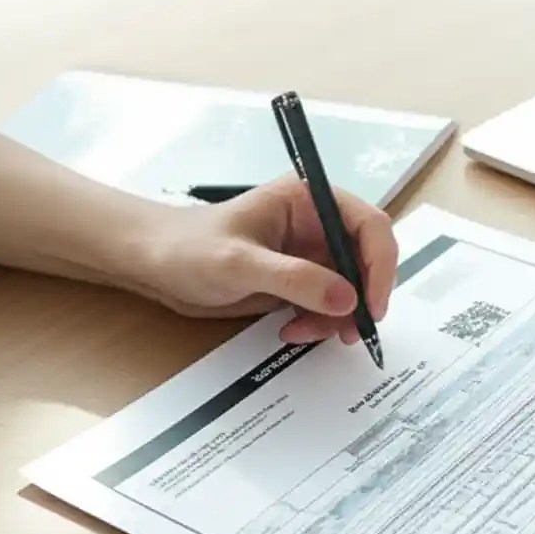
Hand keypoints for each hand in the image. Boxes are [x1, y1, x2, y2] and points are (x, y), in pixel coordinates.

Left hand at [131, 176, 397, 343]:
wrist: (154, 265)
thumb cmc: (189, 249)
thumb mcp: (240, 264)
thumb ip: (295, 279)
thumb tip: (348, 300)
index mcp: (311, 200)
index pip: (371, 226)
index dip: (380, 266)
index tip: (372, 306)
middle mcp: (320, 223)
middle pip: (369, 260)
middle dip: (362, 298)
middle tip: (349, 332)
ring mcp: (313, 254)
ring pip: (354, 289)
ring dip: (340, 317)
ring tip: (303, 333)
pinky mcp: (303, 280)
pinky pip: (332, 305)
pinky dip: (322, 323)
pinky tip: (293, 330)